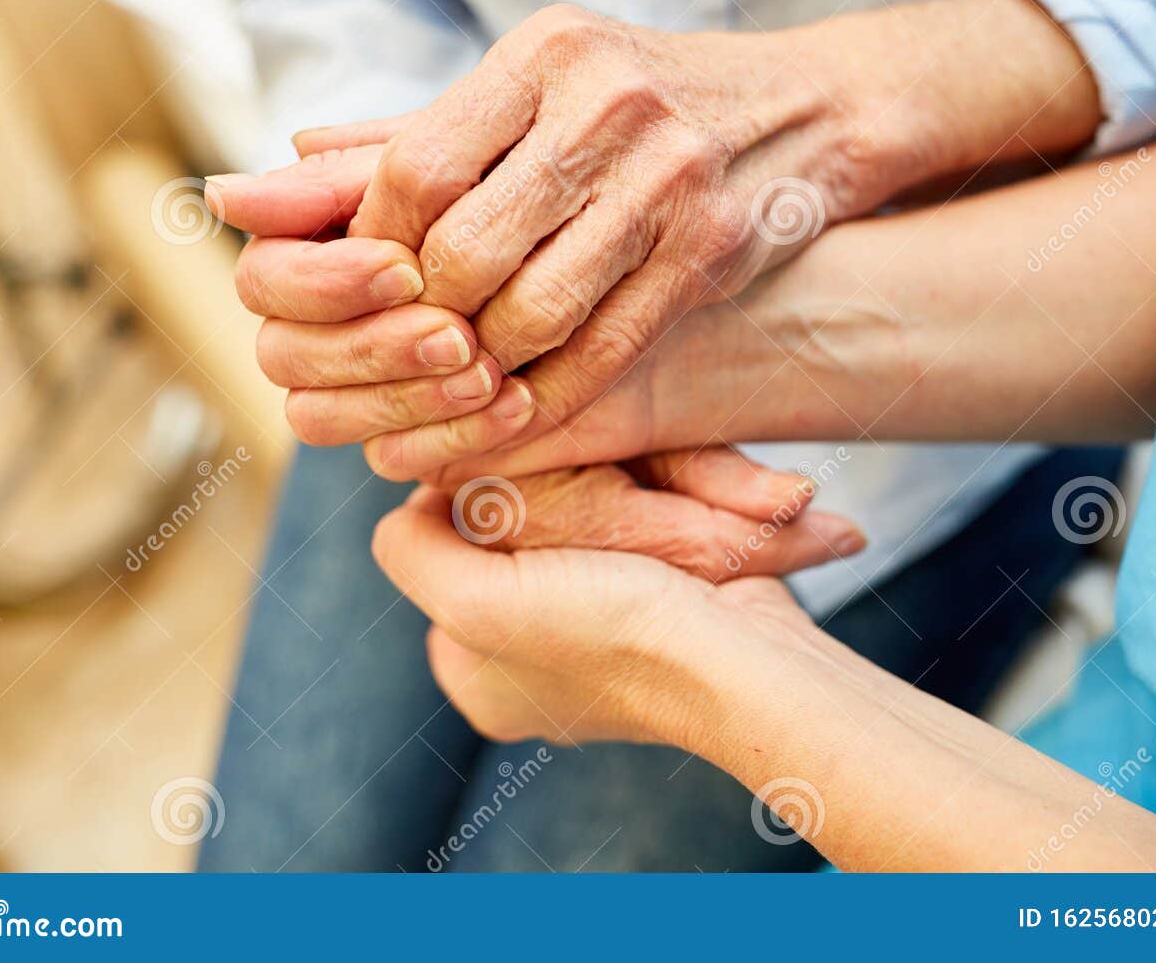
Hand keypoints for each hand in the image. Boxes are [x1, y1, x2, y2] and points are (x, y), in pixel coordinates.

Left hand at [212, 0, 1101, 474]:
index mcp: (545, 51)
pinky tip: (523, 402)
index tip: (371, 284)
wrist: (800, 112)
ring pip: (531, 310)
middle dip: (424, 316)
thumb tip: (259, 178)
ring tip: (466, 372)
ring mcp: (669, 174)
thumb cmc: (637, 100)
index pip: (416, 166)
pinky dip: (550, 390)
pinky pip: (605, 345)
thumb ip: (398, 138)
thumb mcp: (528, 91)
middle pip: (464, 249)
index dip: (375, 244)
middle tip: (414, 344)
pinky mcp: (710, 244)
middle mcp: (608, 101)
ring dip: (484, 362)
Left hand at [373, 460, 840, 745]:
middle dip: (527, 499)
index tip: (499, 488)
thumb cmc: (610, 636)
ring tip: (604, 475)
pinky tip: (643, 481)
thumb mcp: (470, 603)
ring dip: (581, 489)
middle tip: (556, 476)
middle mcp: (536, 664)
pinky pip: (622, 523)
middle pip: (504, 539)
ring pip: (564, 522)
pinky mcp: (663, 596)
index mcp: (482, 681)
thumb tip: (413, 501)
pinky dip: (631, 497)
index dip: (460, 512)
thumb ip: (411, 550)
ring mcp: (604, 632)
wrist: (745, 654)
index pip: (439, 562)